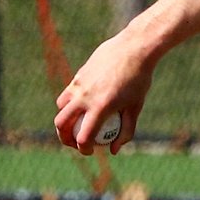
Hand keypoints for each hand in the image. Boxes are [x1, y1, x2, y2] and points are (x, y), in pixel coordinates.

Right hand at [53, 32, 155, 154]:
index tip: (89, 151)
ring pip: (61, 108)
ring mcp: (79, 85)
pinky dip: (69, 104)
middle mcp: (85, 97)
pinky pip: (67, 94)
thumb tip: (114, 150)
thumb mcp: (135, 107)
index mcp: (100, 108)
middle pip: (62, 124)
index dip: (84, 149)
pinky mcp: (78, 76)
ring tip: (73, 126)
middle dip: (64, 138)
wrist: (133, 49)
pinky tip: (80, 106)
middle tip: (74, 143)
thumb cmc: (139, 80)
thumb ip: (126, 130)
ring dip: (64, 121)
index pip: (83, 137)